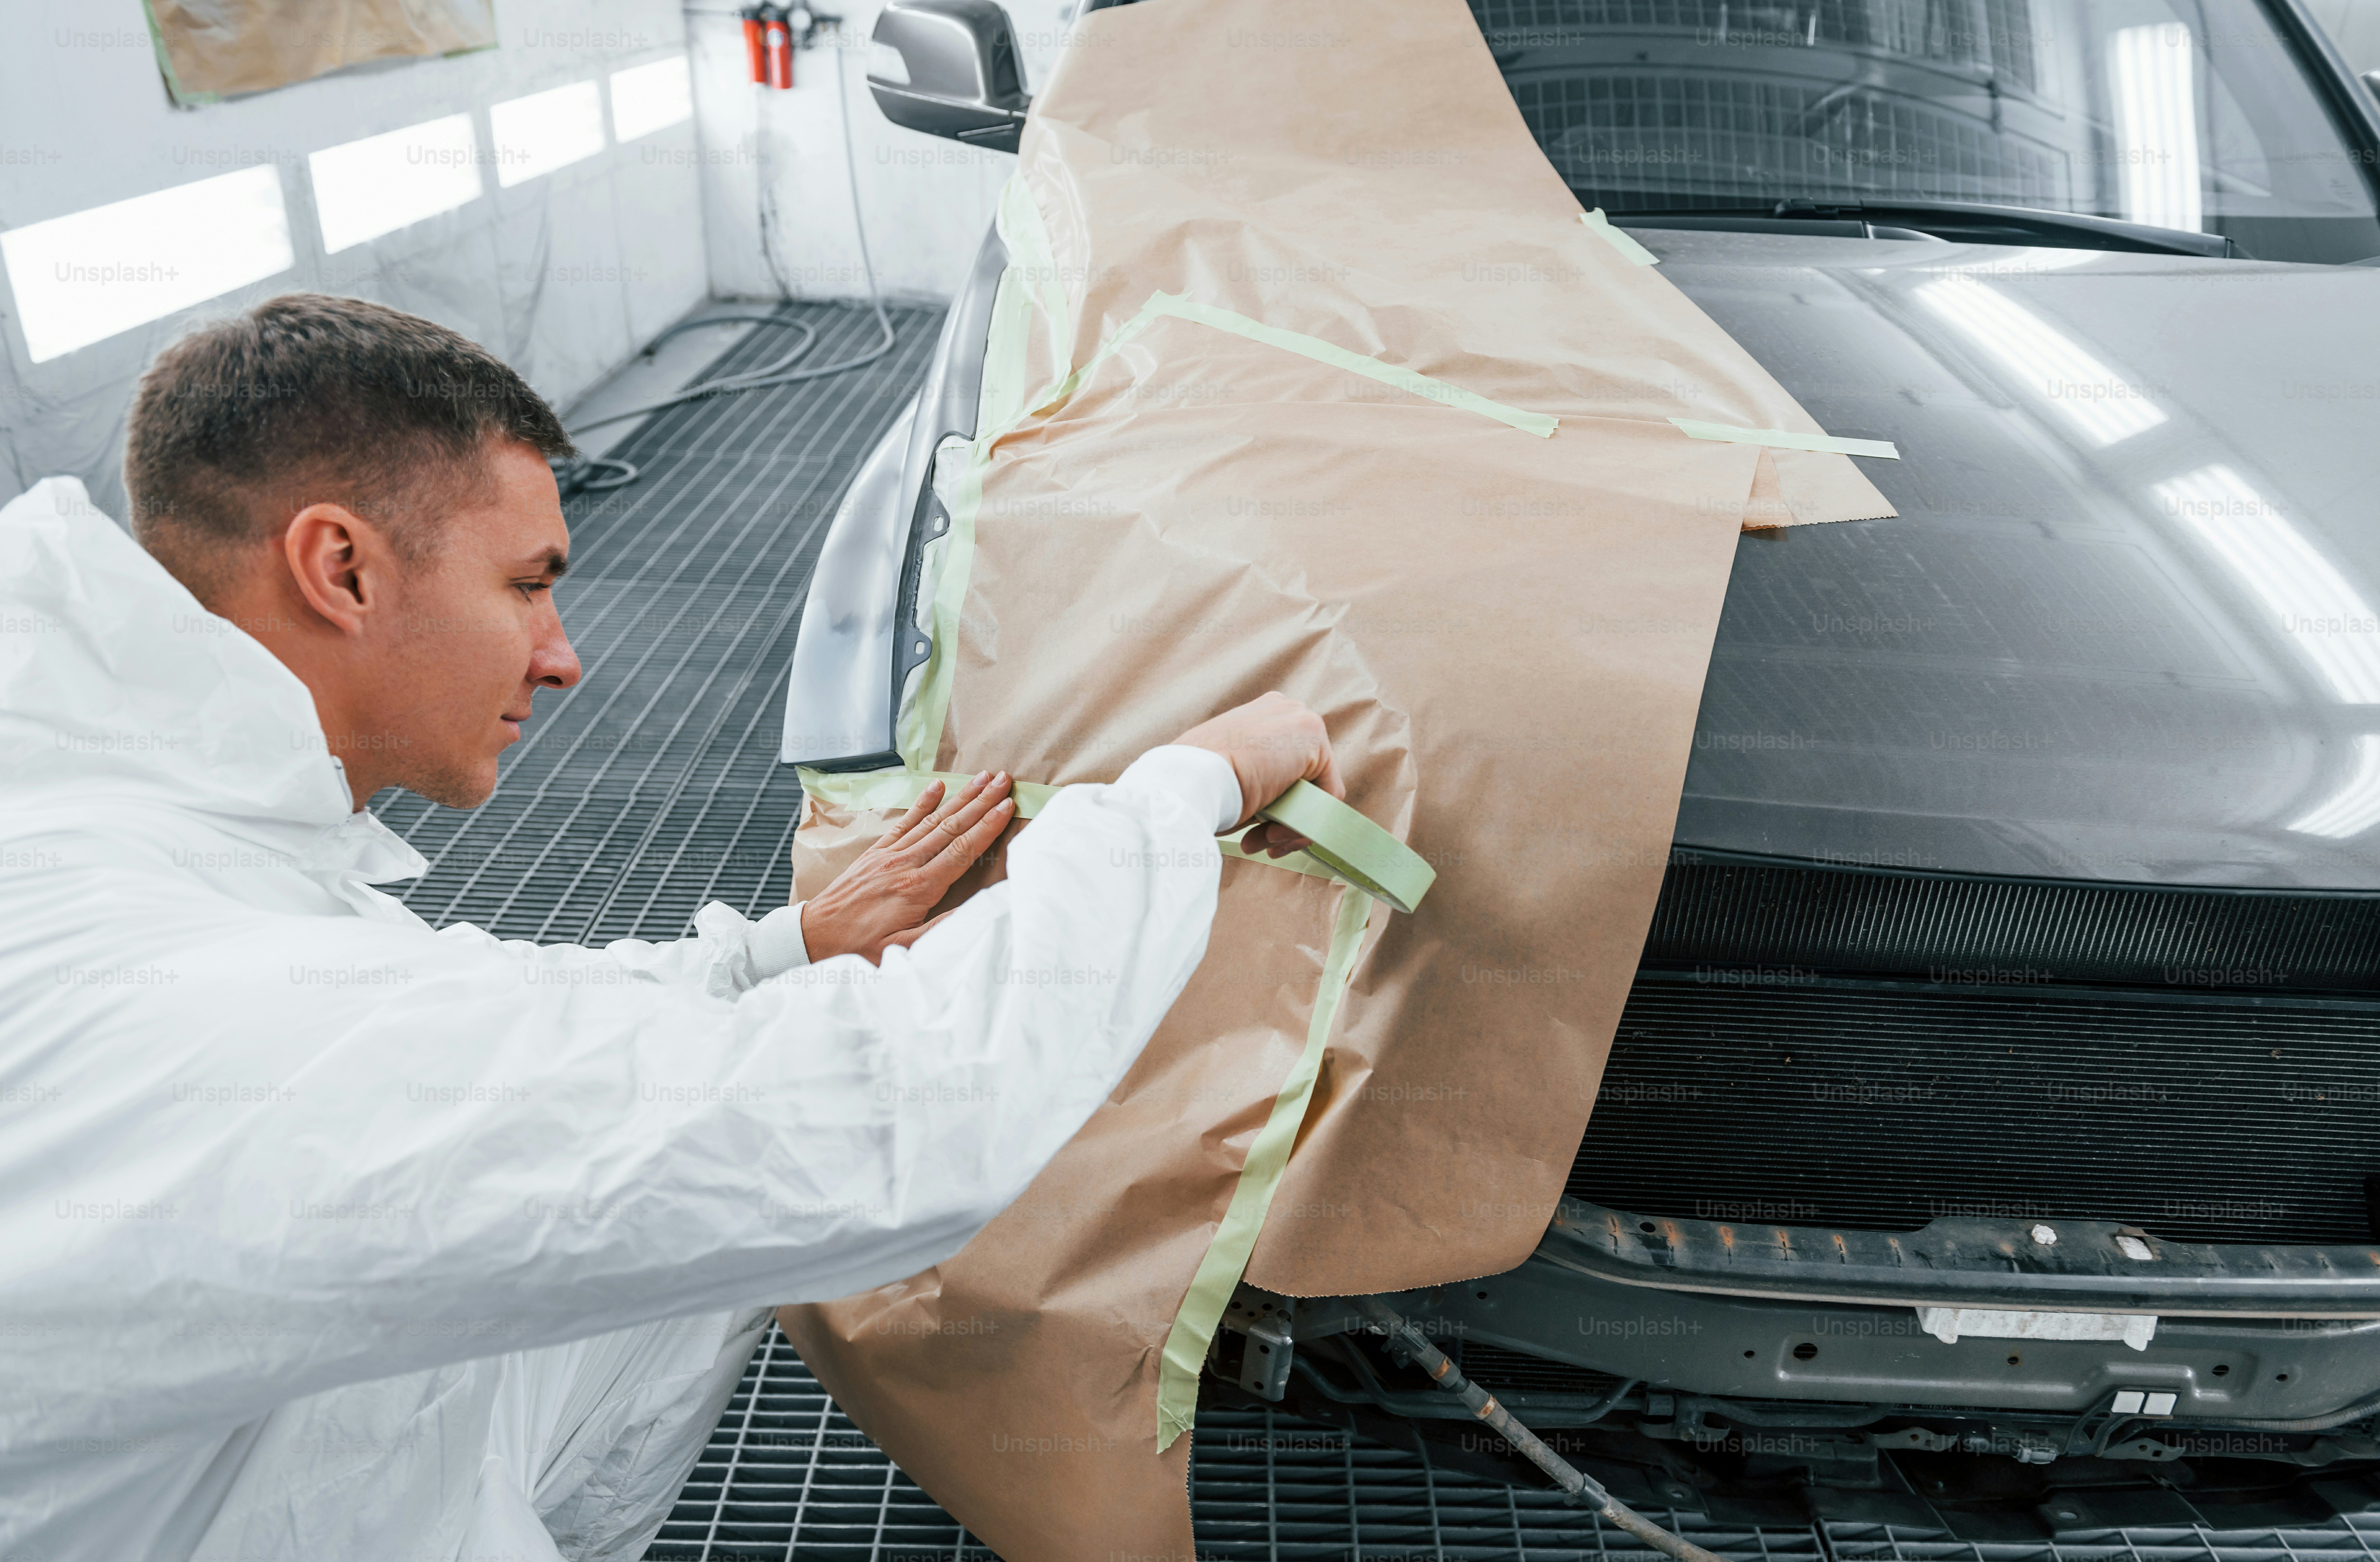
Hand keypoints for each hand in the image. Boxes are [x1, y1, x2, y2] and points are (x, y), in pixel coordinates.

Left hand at [799, 772, 1016, 961]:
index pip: (961, 850)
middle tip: (1003, 780)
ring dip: (960, 797)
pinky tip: (936, 786)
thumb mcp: (903, 949)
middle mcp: (906, 864)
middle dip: (980, 802)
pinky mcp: (877, 852)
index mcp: (918, 888)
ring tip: (981, 777)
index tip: (1007, 806)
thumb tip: (977, 910)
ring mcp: (890, 854)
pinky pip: (904, 823)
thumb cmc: (861, 946)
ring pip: (932, 820)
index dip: (987, 827)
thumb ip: (940, 929)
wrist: (816, 935)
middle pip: (951, 827)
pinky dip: (922, 803)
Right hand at [1171, 692, 1343, 857]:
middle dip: (1286, 817)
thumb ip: (1254, 780)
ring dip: (1292, 825)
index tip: (1254, 832)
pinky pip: (1327, 793)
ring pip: (1315, 789)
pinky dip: (1307, 822)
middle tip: (1261, 842)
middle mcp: (1283, 710)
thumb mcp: (1225, 778)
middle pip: (1305, 777)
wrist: (1190, 779)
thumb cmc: (1196, 784)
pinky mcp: (1313, 736)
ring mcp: (1299, 718)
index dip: (1276, 805)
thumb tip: (1271, 809)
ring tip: (1263, 842)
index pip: (1287, 766)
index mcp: (1259, 716)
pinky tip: (1274, 833)